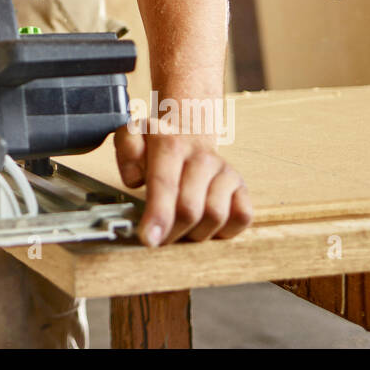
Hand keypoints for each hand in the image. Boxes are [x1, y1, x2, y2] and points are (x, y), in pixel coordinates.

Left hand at [113, 117, 251, 246]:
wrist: (190, 130)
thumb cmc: (159, 143)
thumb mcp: (133, 135)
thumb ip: (127, 152)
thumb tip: (135, 179)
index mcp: (171, 144)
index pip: (165, 184)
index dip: (158, 215)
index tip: (148, 239)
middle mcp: (202, 158)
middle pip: (189, 209)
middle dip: (171, 232)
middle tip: (158, 238)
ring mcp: (225, 172)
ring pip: (215, 217)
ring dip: (194, 233)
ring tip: (179, 228)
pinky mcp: (241, 187)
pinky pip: (241, 217)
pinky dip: (223, 230)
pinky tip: (204, 225)